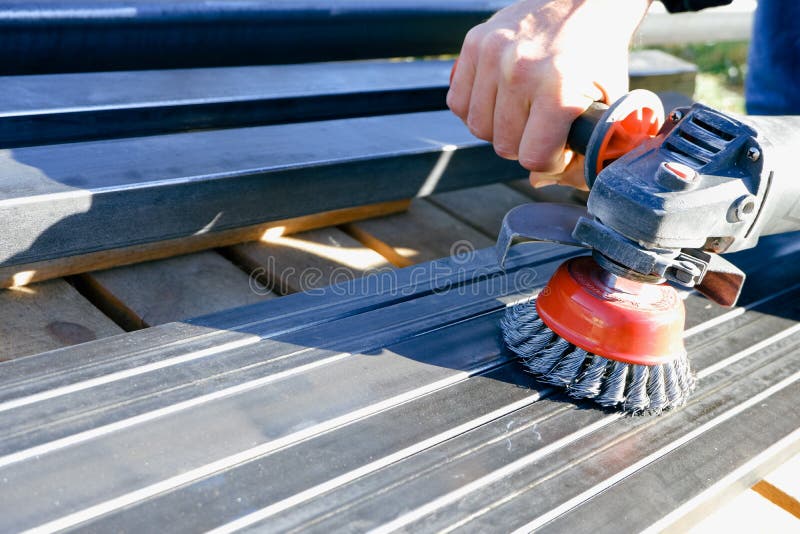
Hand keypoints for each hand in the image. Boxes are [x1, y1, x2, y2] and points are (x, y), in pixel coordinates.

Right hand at [448, 0, 650, 188]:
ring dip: (497, 128)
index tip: (557, 148)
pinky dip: (474, 108)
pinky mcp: (474, 43)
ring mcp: (492, 55)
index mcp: (558, 87)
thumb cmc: (597, 54)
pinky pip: (457, 101)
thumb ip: (581, 151)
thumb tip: (538, 181)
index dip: (547, 161)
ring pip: (476, 127)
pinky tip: (497, 98)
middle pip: (502, 145)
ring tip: (519, 112)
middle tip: (540, 127)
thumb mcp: (606, 104)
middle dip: (523, 144)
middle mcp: (519, 70)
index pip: (533, 157)